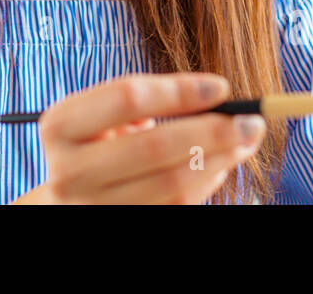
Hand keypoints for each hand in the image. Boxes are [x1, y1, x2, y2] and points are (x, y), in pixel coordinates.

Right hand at [26, 72, 265, 203]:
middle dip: (213, 130)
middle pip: (155, 146)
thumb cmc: (96, 144)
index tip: (222, 87)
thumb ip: (150, 100)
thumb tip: (218, 97)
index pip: (128, 98)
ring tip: (244, 142)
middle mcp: (70, 171)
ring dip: (219, 161)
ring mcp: (93, 208)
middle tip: (252, 121)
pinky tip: (219, 167)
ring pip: (172, 184)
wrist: (67, 202)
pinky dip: (205, 184)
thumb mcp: (104, 115)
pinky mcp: (121, 226)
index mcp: (61, 126)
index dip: (179, 90)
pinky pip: (176, 207)